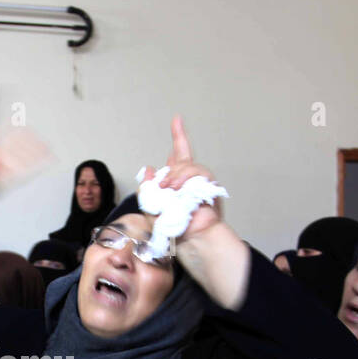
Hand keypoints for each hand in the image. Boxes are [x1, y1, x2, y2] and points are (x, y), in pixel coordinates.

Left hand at [139, 116, 222, 240]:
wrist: (189, 240)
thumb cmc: (172, 228)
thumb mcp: (151, 208)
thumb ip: (147, 189)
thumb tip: (149, 169)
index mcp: (176, 180)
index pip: (178, 154)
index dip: (178, 135)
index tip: (177, 119)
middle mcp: (190, 179)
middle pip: (184, 157)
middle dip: (173, 167)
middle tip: (163, 186)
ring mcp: (201, 182)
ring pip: (190, 165)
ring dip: (177, 176)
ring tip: (170, 190)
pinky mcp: (210, 187)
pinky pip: (200, 174)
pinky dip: (187, 180)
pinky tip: (180, 190)